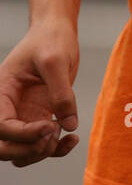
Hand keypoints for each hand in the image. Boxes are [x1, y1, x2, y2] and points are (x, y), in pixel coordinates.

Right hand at [0, 18, 80, 166]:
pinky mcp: (39, 118)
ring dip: (41, 153)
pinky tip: (72, 138)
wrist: (57, 32)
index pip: (2, 127)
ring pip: (21, 152)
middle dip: (28, 150)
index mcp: (1, 93)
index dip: (24, 134)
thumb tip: (69, 125)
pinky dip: (55, 149)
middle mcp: (8, 108)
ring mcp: (23, 115)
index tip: (49, 126)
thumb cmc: (50, 39)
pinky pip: (41, 145)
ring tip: (63, 133)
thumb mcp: (55, 61)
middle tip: (53, 134)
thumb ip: (61, 92)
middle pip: (4, 147)